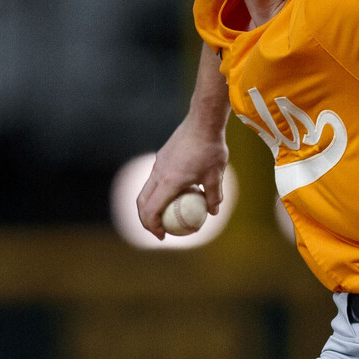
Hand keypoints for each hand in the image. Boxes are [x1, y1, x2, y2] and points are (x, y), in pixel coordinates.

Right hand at [136, 118, 228, 238]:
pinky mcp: (161, 158)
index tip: (162, 236)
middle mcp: (158, 173)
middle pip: (142, 202)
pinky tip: (175, 195)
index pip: (152, 210)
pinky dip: (157, 193)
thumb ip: (214, 196)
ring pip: (146, 190)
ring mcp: (158, 164)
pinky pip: (154, 180)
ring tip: (164, 216)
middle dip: (146, 220)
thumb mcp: (216, 176)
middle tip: (159, 231)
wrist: (202, 122)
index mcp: (169, 181)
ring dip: (150, 206)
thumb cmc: (211, 149)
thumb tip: (213, 212)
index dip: (153, 226)